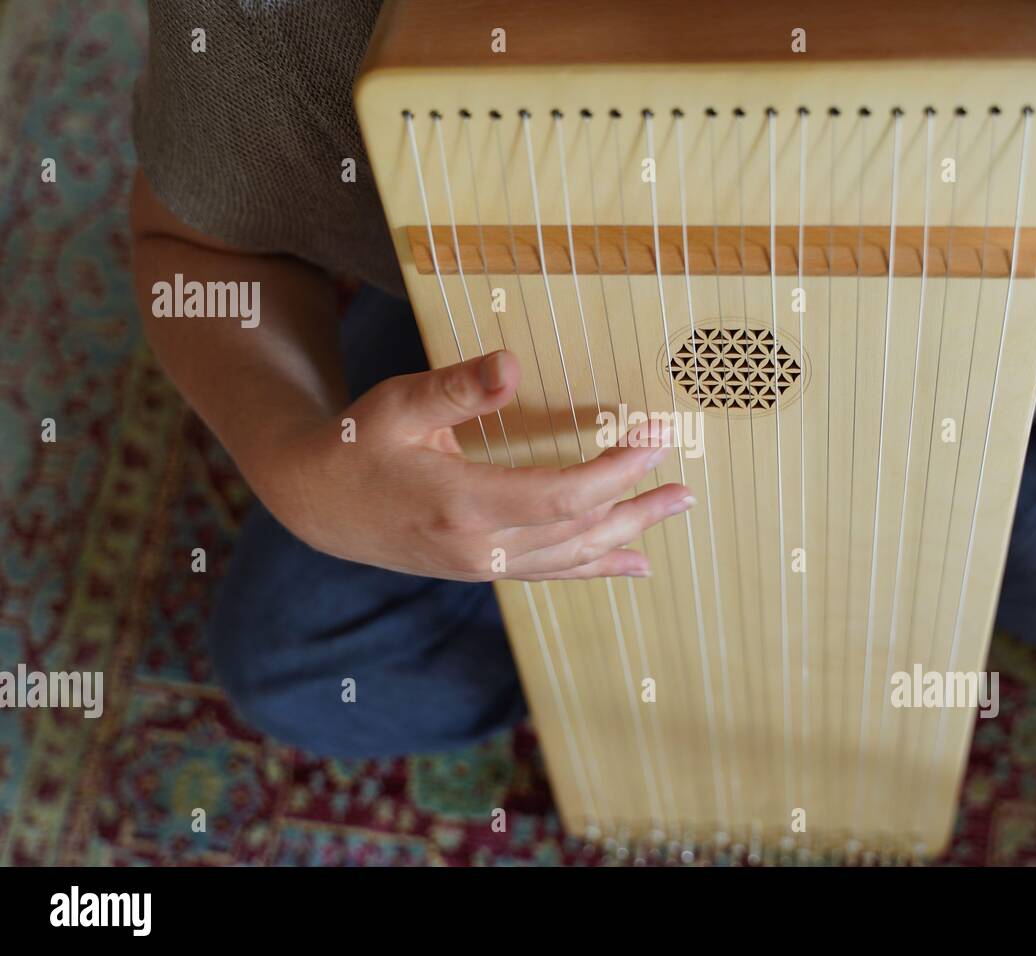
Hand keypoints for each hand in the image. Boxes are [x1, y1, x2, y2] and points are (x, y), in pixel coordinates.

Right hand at [255, 349, 692, 580]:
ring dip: (628, 535)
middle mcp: (481, 547)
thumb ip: (458, 388)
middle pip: (579, 532)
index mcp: (463, 504)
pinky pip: (552, 573)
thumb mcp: (399, 405)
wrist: (316, 504)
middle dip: (637, 505)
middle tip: (686, 485)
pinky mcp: (482, 568)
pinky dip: (597, 567)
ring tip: (673, 511)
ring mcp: (483, 565)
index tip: (655, 438)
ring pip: (572, 557)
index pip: (562, 495)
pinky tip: (635, 564)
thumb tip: (513, 364)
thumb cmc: (358, 445)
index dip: (616, 470)